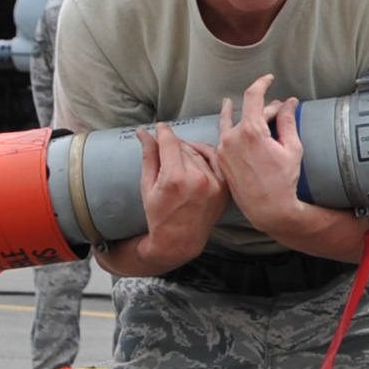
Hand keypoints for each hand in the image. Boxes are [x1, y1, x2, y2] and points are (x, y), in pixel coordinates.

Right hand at [118, 124, 224, 270]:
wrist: (180, 241)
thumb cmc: (159, 216)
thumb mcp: (147, 186)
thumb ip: (149, 156)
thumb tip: (144, 133)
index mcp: (175, 179)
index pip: (170, 143)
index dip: (163, 132)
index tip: (159, 127)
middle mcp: (198, 179)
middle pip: (184, 147)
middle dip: (173, 144)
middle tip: (166, 144)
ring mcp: (214, 184)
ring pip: (199, 152)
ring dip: (189, 150)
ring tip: (178, 155)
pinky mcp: (224, 188)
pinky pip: (216, 161)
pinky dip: (207, 155)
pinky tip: (197, 155)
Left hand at [216, 74, 306, 229]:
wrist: (268, 209)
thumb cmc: (283, 181)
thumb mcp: (292, 148)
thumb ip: (288, 122)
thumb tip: (289, 103)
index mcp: (251, 131)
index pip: (253, 96)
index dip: (262, 83)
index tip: (269, 79)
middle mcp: (232, 137)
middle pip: (248, 112)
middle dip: (265, 109)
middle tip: (279, 110)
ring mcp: (224, 150)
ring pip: (230, 124)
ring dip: (234, 114)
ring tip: (228, 104)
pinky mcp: (221, 161)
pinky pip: (224, 139)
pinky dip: (228, 131)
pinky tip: (227, 128)